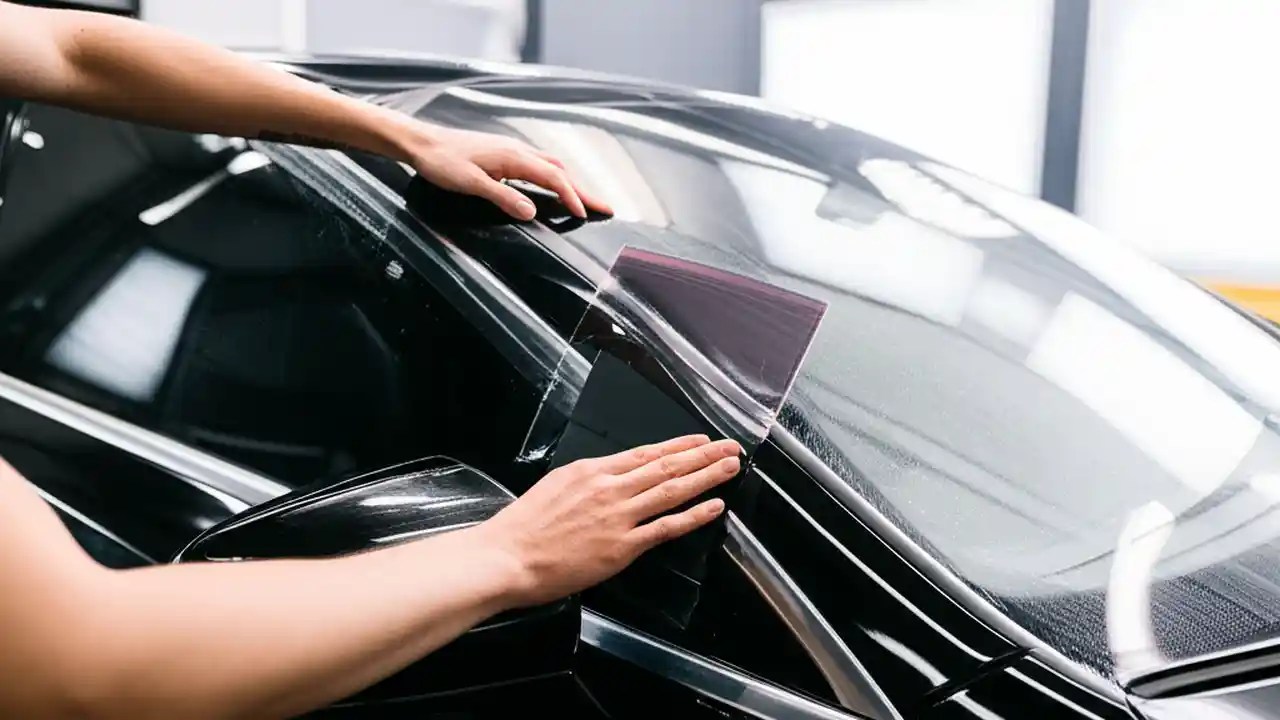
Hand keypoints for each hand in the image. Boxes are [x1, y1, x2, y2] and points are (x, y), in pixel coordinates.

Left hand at [399, 123, 612, 221]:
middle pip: (560, 171)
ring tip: (587, 200)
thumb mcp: (471, 183)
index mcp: (513, 157)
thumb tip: (531, 212)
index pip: (553, 178)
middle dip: (584, 190)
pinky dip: (556, 178)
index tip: (584, 214)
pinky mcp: (504, 155)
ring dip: (572, 183)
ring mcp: (512, 151)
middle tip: (606, 207)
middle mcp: (518, 150)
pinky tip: (555, 187)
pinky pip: (539, 166)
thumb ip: (503, 196)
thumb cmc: (442, 162)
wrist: (423, 142)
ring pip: (552, 167)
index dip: (572, 197)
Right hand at [475, 434, 741, 606]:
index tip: (701, 440)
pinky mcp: (622, 546)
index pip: (645, 453)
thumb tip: (609, 476)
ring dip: (706, 477)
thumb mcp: (556, 485)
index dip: (678, 446)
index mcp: (592, 471)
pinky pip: (666, 527)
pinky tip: (714, 506)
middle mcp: (610, 488)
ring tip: (730, 467)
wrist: (508, 556)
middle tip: (731, 447)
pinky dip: (693, 515)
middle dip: (703, 455)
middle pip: (666, 465)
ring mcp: (619, 516)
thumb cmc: (524, 527)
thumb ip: (588, 480)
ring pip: (672, 489)